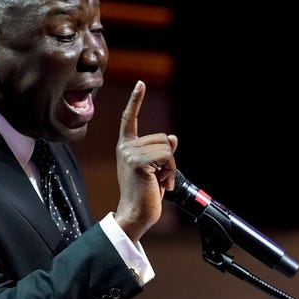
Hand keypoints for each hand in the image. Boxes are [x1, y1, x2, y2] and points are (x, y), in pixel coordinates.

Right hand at [114, 80, 177, 241]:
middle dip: (169, 158)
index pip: (130, 119)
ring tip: (159, 182)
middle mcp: (126, 147)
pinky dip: (170, 171)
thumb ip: (160, 153)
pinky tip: (162, 185)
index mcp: (126, 147)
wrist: (135, 214)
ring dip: (170, 167)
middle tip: (159, 178)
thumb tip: (173, 138)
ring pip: (166, 147)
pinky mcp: (139, 162)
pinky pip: (167, 156)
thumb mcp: (154, 170)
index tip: (140, 84)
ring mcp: (130, 153)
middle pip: (162, 138)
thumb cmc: (144, 195)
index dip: (136, 101)